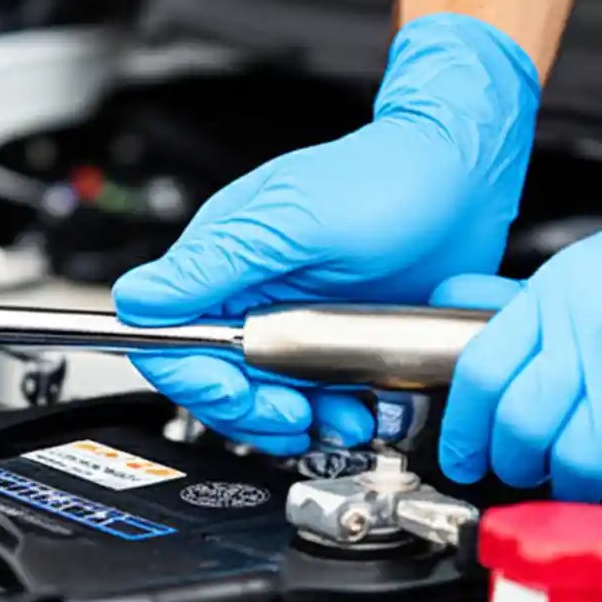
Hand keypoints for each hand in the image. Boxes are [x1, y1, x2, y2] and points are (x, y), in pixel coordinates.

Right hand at [113, 13, 539, 454]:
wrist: (462, 180)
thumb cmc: (386, 180)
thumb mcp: (294, 224)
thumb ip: (215, 265)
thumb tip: (139, 298)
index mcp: (221, 257)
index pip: (171, 335)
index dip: (196, 377)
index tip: (237, 394)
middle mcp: (247, 290)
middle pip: (215, 376)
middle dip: (250, 408)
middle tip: (295, 419)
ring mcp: (289, 315)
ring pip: (263, 392)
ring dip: (295, 419)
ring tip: (340, 420)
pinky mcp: (328, 334)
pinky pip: (312, 390)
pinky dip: (331, 411)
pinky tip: (357, 410)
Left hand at [434, 166, 601, 518]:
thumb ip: (557, 305)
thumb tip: (495, 331)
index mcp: (569, 286)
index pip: (483, 367)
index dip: (465, 425)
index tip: (465, 451)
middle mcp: (600, 326)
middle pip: (521, 424)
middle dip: (517, 465)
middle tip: (527, 472)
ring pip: (578, 462)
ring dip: (578, 489)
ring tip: (589, 484)